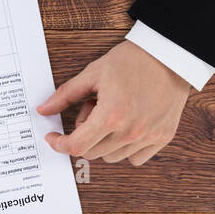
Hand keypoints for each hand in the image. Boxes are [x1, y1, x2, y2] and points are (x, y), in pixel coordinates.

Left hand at [37, 40, 190, 165]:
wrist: (171, 54)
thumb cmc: (133, 60)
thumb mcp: (93, 73)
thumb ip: (66, 95)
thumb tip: (43, 110)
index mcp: (110, 116)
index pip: (75, 146)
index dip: (59, 144)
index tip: (54, 138)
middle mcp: (130, 131)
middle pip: (91, 153)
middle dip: (83, 135)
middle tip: (92, 109)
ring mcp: (148, 137)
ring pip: (111, 157)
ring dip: (104, 142)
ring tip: (113, 114)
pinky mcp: (163, 138)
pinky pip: (135, 158)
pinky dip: (126, 149)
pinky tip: (128, 126)